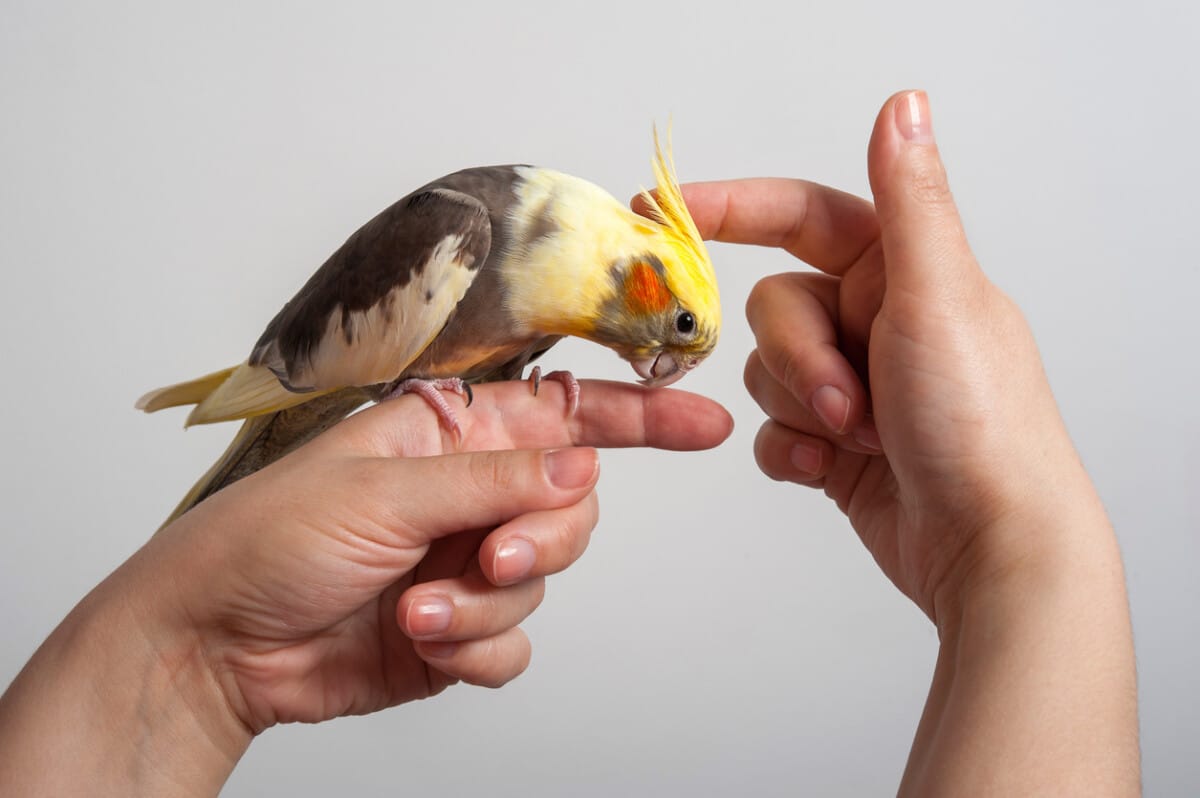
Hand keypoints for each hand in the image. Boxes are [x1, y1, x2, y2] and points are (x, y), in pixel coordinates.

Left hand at [0, 379, 730, 793]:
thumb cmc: (268, 539)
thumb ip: (496, 479)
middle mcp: (467, 491)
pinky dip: (476, 645)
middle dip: (543, 536)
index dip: (639, 414)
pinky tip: (423, 639)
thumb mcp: (386, 491)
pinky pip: (515, 638)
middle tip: (492, 552)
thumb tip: (582, 469)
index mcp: (449, 433)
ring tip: (421, 606)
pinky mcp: (458, 628)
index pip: (564, 411)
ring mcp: (464, 560)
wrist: (216, 644)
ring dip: (489, 598)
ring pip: (544, 577)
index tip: (703, 421)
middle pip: (570, 505)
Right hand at [677, 92, 1099, 624]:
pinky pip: (769, 430)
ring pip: (763, 371)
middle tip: (845, 401)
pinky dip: (791, 451)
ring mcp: (851, 384)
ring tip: (856, 438)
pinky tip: (831, 471)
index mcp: (902, 271)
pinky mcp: (833, 443)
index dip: (732, 207)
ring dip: (798, 408)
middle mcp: (873, 320)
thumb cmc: (982, 423)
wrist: (989, 548)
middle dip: (797, 357)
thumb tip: (903, 105)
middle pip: (773, 306)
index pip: (801, 214)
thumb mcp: (940, 296)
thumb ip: (909, 201)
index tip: (663, 210)